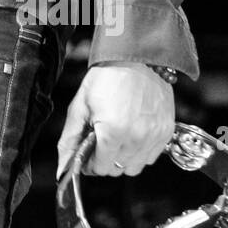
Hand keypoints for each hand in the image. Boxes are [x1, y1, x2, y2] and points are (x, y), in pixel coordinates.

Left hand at [56, 63, 173, 179]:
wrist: (135, 58)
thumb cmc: (106, 78)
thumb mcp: (80, 106)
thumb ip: (69, 140)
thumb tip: (61, 168)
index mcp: (112, 132)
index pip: (101, 168)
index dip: (90, 163)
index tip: (87, 154)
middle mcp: (136, 138)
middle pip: (117, 169)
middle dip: (105, 160)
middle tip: (100, 142)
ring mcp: (154, 136)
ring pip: (135, 166)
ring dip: (123, 158)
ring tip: (116, 137)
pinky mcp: (166, 131)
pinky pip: (152, 156)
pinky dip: (141, 151)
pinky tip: (132, 134)